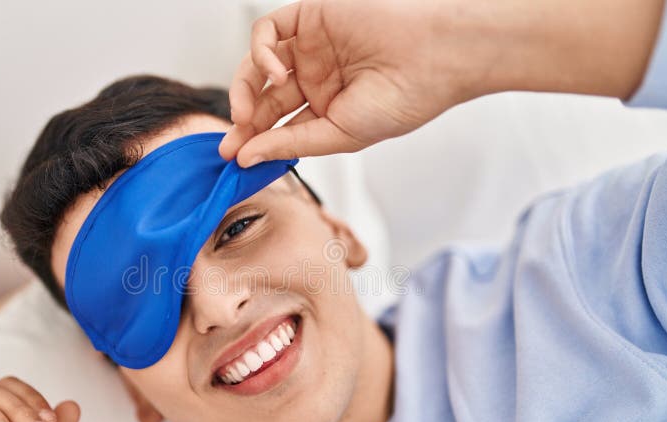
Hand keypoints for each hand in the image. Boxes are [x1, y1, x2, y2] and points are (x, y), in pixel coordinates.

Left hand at [219, 0, 457, 166]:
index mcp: (325, 108)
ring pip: (258, 65)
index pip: (277, 126)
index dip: (253, 141)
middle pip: (263, 99)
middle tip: (232, 142)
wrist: (434, 59)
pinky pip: (269, 32)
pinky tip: (276, 74)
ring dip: (244, 89)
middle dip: (243, 121)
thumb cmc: (401, 100)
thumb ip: (290, 144)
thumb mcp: (338, 135)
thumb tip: (248, 158)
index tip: (236, 159)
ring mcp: (310, 47)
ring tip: (247, 113)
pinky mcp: (310, 17)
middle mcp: (315, 77)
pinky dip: (261, 53)